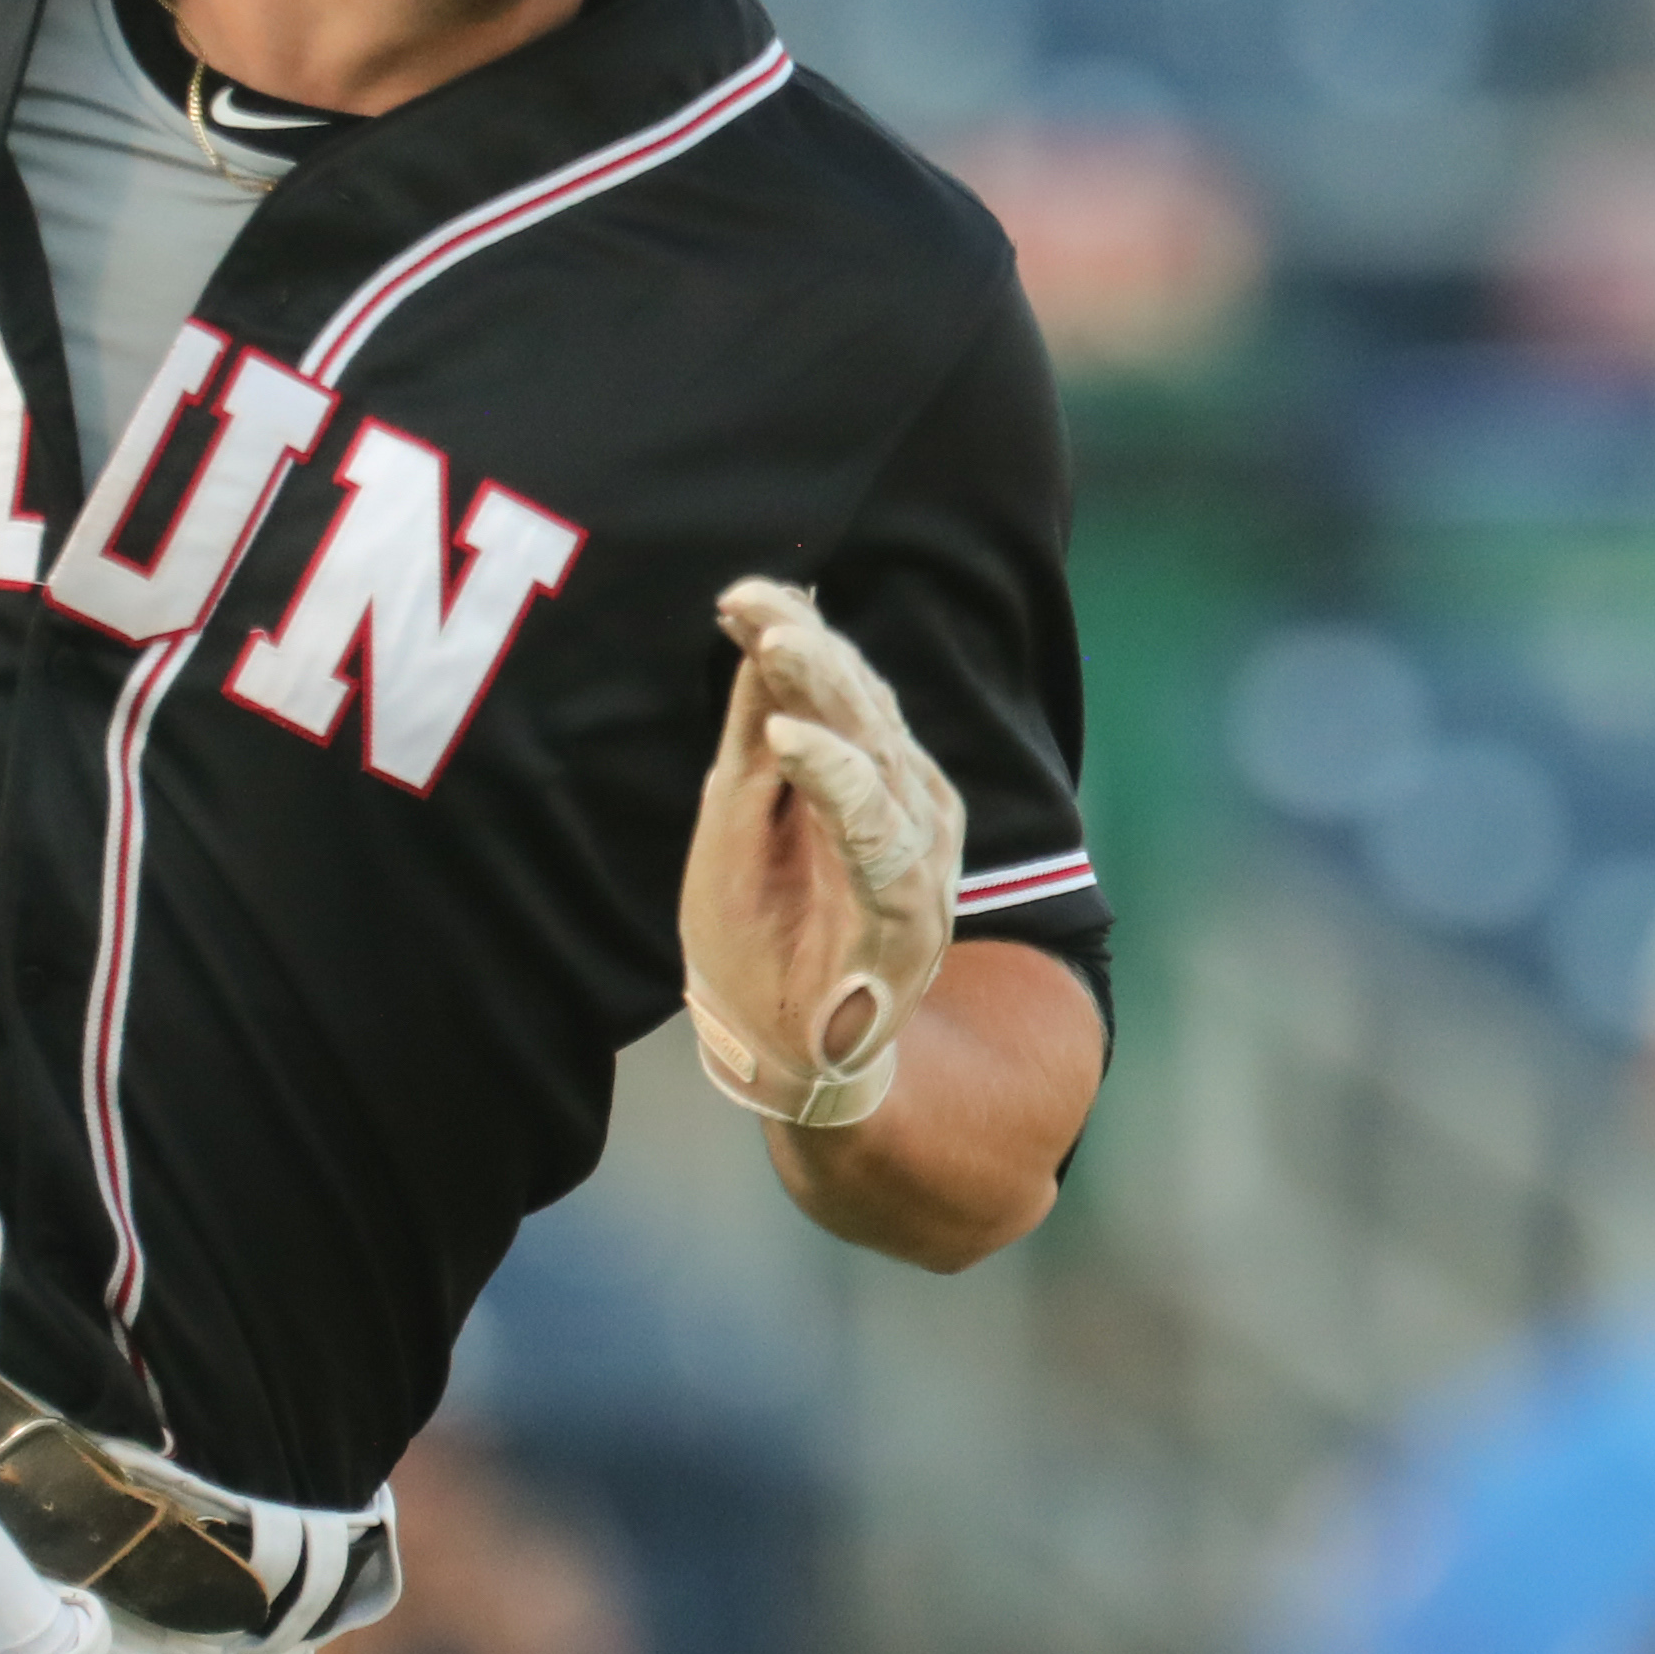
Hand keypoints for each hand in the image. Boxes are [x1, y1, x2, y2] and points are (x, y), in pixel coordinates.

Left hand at [677, 578, 958, 1130]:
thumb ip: (756, 739)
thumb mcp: (737, 821)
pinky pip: (874, 836)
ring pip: (878, 758)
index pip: (841, 691)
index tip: (737, 596)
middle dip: (809, 649)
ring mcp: (917, 860)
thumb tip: (759, 633)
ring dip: (825, 695)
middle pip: (864, 710)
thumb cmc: (761, 937)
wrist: (786, 1058)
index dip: (796, 636)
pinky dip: (836, 783)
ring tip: (778, 646)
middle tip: (754, 602)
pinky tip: (795, 744)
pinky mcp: (908, 914)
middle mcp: (909, 807)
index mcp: (872, 778)